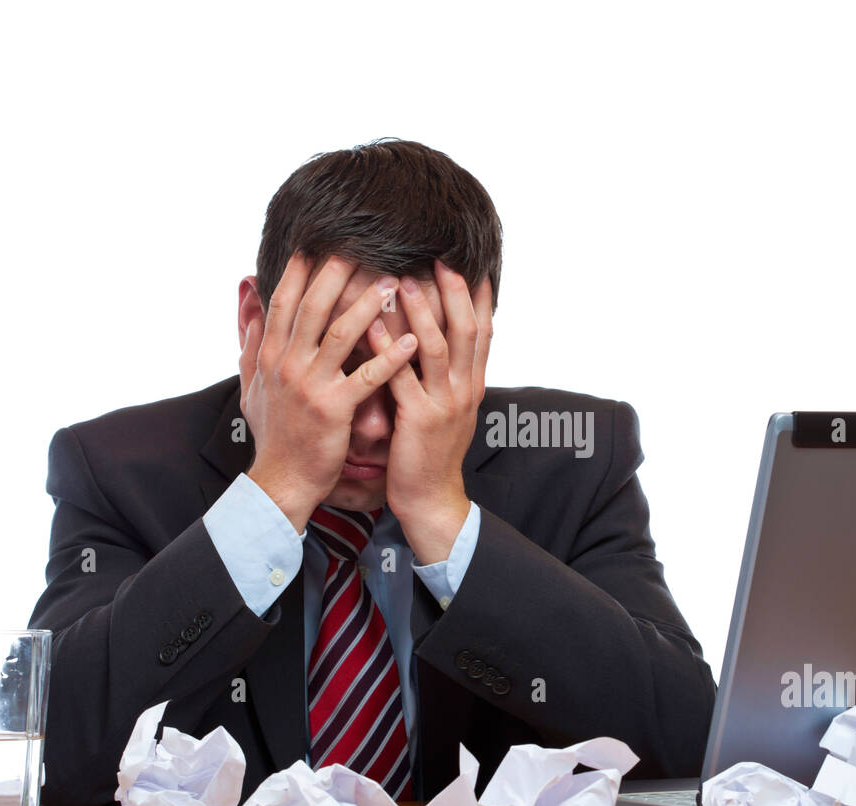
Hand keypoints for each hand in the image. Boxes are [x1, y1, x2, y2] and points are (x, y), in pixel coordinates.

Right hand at [238, 252, 417, 531]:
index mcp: (272, 355)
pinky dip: (390, 357)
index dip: (299, 271)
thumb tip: (246, 300)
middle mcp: (288, 364)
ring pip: (341, 334)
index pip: (284, 302)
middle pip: (313, 308)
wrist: (281, 481)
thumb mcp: (251, 385)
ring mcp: (311, 386)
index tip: (315, 243)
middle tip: (359, 246)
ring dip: (367, 306)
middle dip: (335, 274)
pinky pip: (367, 377)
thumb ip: (251, 340)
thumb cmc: (274, 435)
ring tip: (392, 282)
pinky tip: (412, 340)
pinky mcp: (335, 409)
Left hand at [371, 260, 493, 562]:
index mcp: (472, 384)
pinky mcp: (418, 420)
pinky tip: (372, 327)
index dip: (479, 297)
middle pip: (466, 330)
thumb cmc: (431, 451)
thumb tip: (437, 336)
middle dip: (455, 292)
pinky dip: (388, 350)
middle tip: (443, 257)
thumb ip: (445, 374)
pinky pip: (402, 378)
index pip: (483, 331)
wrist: (431, 498)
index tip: (472, 263)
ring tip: (407, 280)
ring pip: (438, 348)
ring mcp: (444, 404)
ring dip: (422, 313)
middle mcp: (464, 389)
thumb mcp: (447, 408)